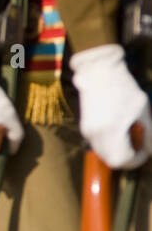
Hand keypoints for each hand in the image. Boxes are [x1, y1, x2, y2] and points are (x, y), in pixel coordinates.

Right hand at [70, 44, 151, 170]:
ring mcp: (87, 131)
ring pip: (103, 154)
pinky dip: (109, 145)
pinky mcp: (85, 127)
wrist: (98, 70)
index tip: (145, 151)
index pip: (122, 160)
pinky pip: (98, 144)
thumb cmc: (122, 86)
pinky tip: (119, 130)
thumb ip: (148, 132)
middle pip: (111, 160)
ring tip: (129, 136)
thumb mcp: (142, 109)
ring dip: (117, 152)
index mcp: (111, 131)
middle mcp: (95, 135)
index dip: (136, 160)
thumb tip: (151, 149)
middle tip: (138, 146)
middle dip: (127, 158)